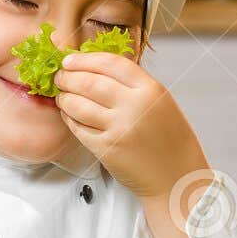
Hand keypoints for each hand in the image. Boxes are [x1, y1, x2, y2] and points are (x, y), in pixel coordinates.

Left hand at [53, 50, 208, 201]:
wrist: (177, 177)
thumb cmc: (169, 140)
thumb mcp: (160, 102)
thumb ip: (132, 85)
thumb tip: (94, 69)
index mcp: (151, 89)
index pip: (110, 63)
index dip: (85, 59)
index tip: (70, 60)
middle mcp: (135, 106)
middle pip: (89, 82)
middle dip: (68, 77)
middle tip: (59, 78)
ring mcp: (119, 128)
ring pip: (78, 105)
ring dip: (64, 98)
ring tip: (62, 97)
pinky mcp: (106, 148)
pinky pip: (78, 128)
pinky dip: (69, 119)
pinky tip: (68, 116)